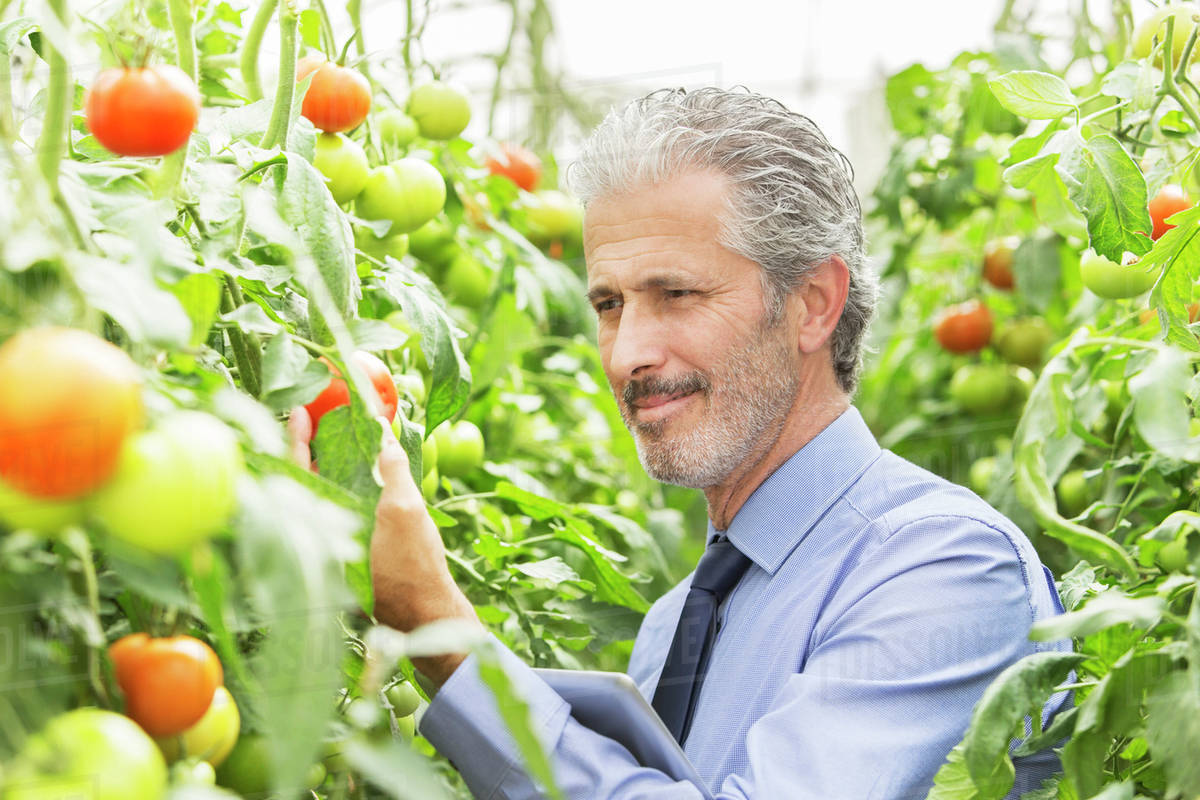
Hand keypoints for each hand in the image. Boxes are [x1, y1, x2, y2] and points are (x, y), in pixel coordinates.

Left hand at [286, 407, 480, 686]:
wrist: (426, 614)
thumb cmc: (414, 564)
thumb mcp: (406, 509)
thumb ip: (392, 471)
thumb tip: (383, 435)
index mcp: (325, 520)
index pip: (300, 470)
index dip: (297, 438)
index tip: (299, 410)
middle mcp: (320, 535)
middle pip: (305, 482)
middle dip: (309, 448)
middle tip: (315, 417)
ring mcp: (334, 546)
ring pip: (321, 499)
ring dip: (326, 468)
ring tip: (334, 438)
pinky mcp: (348, 557)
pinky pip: (339, 514)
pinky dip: (344, 491)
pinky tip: (357, 477)